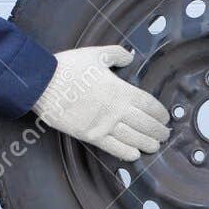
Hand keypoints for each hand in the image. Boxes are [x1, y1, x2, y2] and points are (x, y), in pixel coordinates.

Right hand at [33, 44, 169, 160]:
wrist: (43, 84)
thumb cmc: (68, 68)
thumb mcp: (95, 54)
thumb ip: (116, 54)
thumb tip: (129, 55)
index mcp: (120, 90)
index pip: (149, 104)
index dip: (160, 113)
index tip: (166, 118)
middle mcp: (115, 110)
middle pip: (145, 124)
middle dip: (158, 131)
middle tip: (165, 135)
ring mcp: (103, 125)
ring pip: (133, 139)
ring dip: (148, 144)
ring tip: (155, 146)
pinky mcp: (90, 136)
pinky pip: (113, 148)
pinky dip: (126, 152)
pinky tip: (135, 154)